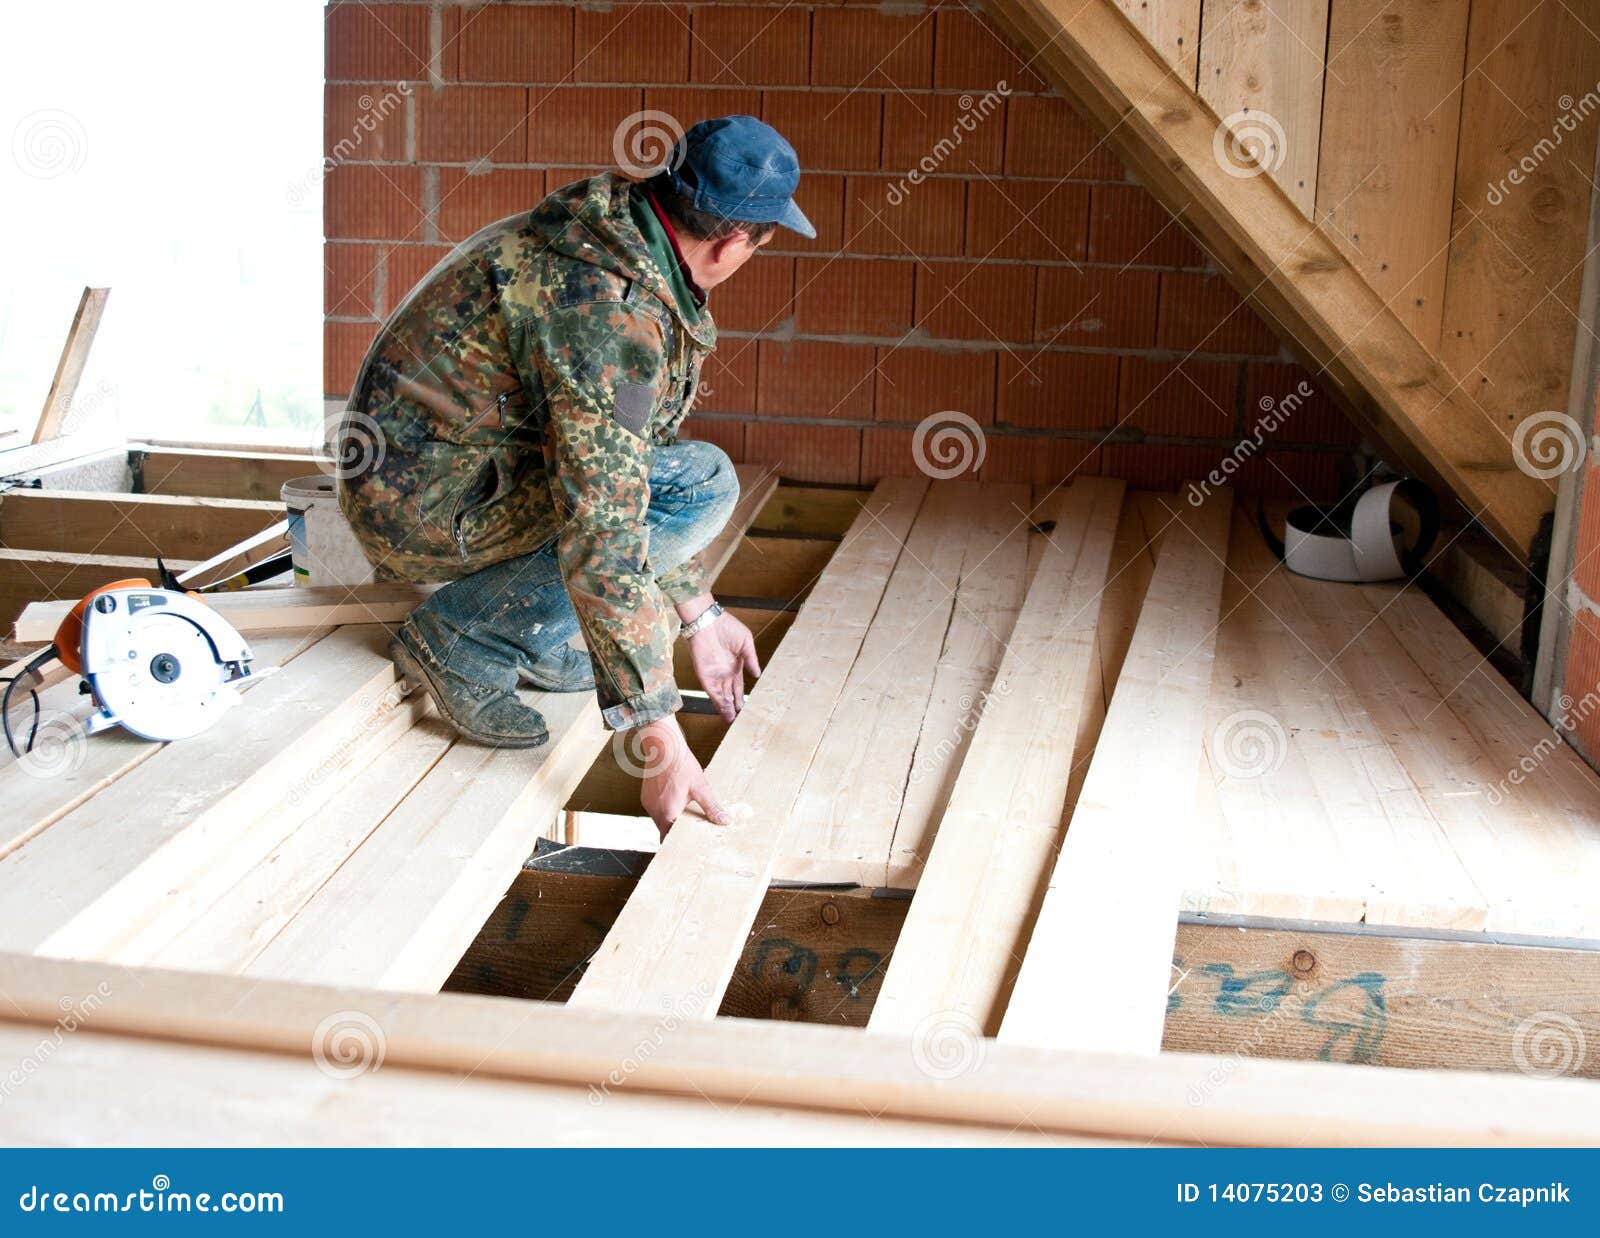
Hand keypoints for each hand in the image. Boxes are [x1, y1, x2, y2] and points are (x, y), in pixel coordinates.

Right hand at [635, 716, 729, 835]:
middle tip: (691, 829)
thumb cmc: (681, 765)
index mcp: (668, 813)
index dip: (677, 844)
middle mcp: (654, 811)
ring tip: (685, 812)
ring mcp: (648, 803)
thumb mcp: (701, 788)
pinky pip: (655, 808)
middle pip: (664, 829)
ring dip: (671, 818)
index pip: (669, 839)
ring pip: (660, 818)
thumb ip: (711, 808)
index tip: (686, 846)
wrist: (663, 746)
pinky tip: (675, 798)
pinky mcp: (646, 795)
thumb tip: (724, 821)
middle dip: (676, 831)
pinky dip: (665, 808)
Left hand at [688, 611, 761, 721]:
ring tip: (731, 720)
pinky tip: (723, 710)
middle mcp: (724, 672)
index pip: (738, 686)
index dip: (741, 697)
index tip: (745, 708)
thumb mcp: (746, 643)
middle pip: (729, 694)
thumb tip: (758, 674)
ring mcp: (714, 674)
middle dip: (733, 707)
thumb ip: (751, 659)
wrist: (707, 620)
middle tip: (738, 720)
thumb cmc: (727, 627)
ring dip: (725, 708)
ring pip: (721, 695)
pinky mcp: (704, 674)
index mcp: (735, 665)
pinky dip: (717, 701)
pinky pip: (711, 691)